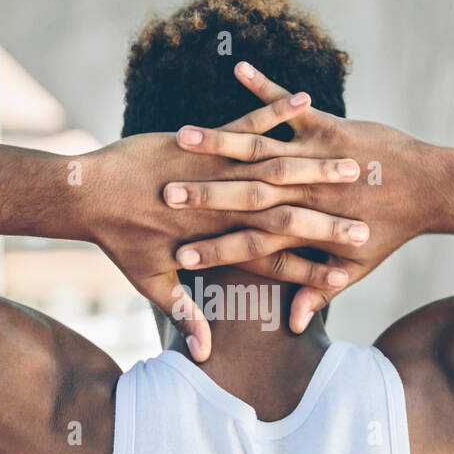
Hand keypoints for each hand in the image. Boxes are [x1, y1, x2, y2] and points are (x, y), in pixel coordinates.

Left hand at [84, 92, 372, 358]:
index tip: (342, 279)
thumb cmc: (118, 239)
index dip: (308, 272)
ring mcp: (212, 171)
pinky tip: (303, 97)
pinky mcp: (201, 141)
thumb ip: (184, 315)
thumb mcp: (152, 282)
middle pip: (286, 217)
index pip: (272, 262)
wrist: (86, 195)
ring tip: (352, 162)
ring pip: (272, 168)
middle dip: (329, 221)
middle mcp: (222, 208)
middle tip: (367, 223)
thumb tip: (204, 356)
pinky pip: (245, 121)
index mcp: (215, 242)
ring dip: (315, 164)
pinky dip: (273, 106)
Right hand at [165, 61, 433, 332]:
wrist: (432, 188)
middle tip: (164, 199)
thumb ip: (318, 290)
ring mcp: (313, 155)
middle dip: (201, 197)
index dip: (216, 253)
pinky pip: (287, 106)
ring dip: (219, 141)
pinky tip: (239, 68)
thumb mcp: (355, 268)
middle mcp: (302, 191)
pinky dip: (265, 87)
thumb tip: (297, 326)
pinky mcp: (326, 126)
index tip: (179, 258)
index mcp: (304, 228)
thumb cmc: (390, 230)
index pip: (251, 245)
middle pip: (242, 196)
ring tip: (181, 137)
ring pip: (258, 150)